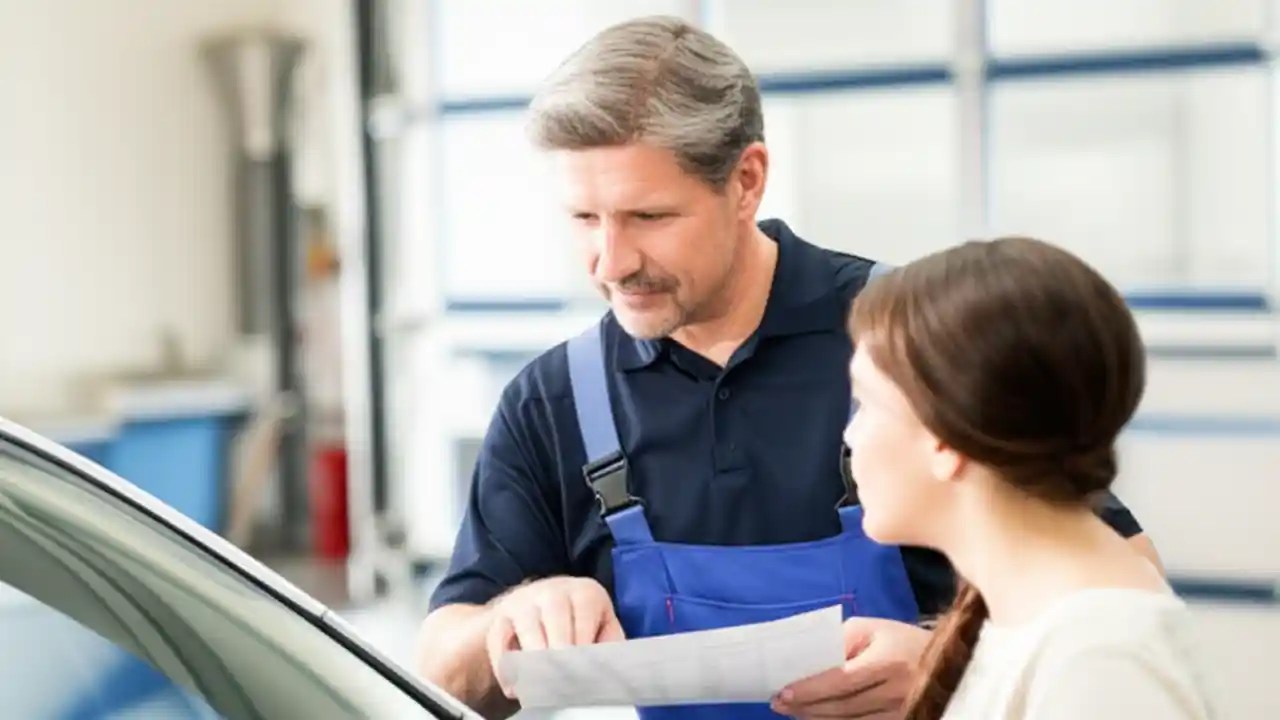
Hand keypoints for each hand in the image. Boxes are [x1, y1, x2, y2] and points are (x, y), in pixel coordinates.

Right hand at [486, 576, 624, 696]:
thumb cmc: (580, 622)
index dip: (583, 640)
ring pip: (526, 623)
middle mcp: (551, 590)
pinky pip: (497, 638)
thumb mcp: (602, 626)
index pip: (584, 610)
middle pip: (554, 612)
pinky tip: (514, 688)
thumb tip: (611, 668)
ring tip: (540, 683)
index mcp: (583, 592)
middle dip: (558, 646)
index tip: (583, 668)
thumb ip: (609, 644)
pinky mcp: (500, 616)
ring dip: (532, 655)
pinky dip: (503, 664)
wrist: (543, 604)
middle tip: (562, 676)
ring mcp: (523, 601)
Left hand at [771, 617, 930, 718]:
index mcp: (888, 662)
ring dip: (817, 719)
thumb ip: (839, 640)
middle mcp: (897, 692)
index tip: (783, 692)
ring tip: (794, 712)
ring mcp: (901, 713)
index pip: (841, 681)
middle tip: (779, 704)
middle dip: (805, 706)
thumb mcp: (871, 629)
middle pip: (842, 707)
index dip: (810, 689)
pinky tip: (818, 718)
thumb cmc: (900, 640)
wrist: (947, 661)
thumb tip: (806, 659)